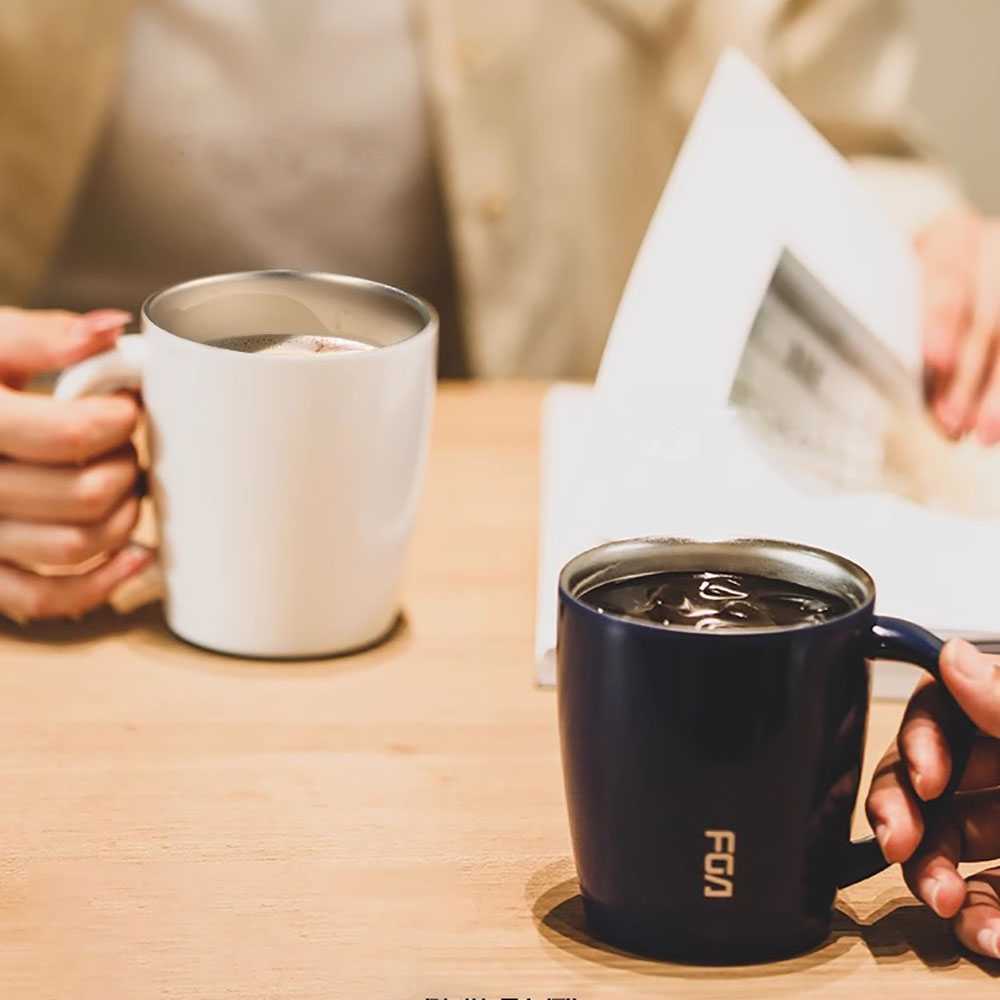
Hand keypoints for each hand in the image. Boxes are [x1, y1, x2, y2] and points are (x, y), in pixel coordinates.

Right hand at [0, 307, 153, 620]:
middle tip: (126, 444)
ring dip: (123, 518)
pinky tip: (135, 554)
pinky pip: (40, 597)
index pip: (69, 436)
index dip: (119, 420)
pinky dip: (99, 584)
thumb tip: (111, 332)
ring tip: (126, 483)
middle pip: (82, 495)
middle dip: (126, 466)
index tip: (127, 405)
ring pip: (72, 546)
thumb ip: (46, 336)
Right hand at [867, 638, 999, 959]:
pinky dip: (974, 921)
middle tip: (898, 843)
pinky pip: (981, 900)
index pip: (943, 710)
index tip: (925, 778)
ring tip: (942, 901)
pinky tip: (985, 933)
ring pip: (942, 843)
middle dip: (903, 813)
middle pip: (925, 780)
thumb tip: (953, 656)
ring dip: (929, 874)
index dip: (918, 738)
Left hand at [917, 208, 999, 442]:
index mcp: (950, 239)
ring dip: (999, 393)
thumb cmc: (917, 281)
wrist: (963, 257)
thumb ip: (895, 321)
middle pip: (989, 317)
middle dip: (970, 376)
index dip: (941, 323)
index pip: (947, 281)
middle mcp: (994, 250)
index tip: (934, 362)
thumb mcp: (898, 284)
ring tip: (984, 434)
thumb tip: (884, 387)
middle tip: (952, 420)